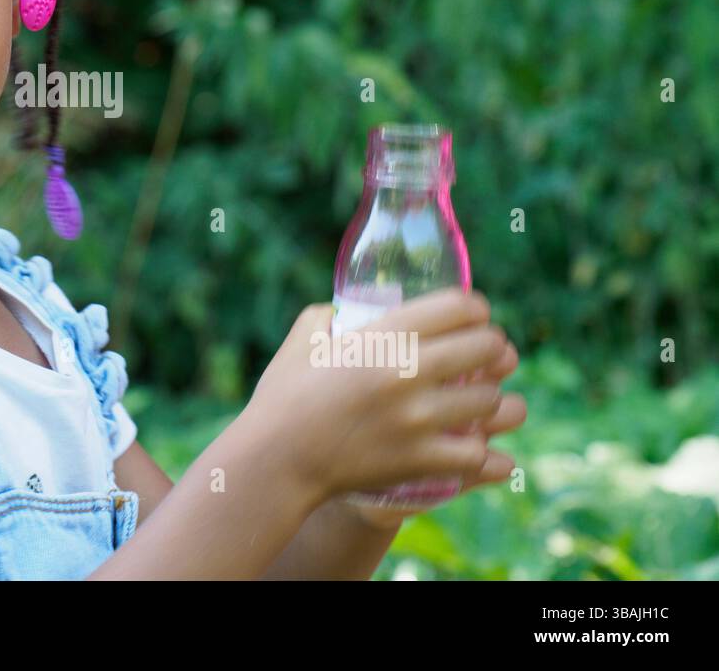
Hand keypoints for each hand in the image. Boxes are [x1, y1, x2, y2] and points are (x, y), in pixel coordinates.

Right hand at [244, 289, 510, 503]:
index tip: (476, 315)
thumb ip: (330, 313)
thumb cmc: (284, 395)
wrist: (275, 458)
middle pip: (487, 347)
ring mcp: (417, 419)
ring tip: (479, 401)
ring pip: (491, 401)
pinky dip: (480, 450)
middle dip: (492, 349)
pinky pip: (478, 453)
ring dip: (489, 399)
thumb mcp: (305, 337)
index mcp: (382, 336)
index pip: (458, 306)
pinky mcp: (420, 460)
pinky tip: (472, 444)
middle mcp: (406, 372)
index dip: (475, 308)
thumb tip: (347, 309)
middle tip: (486, 356)